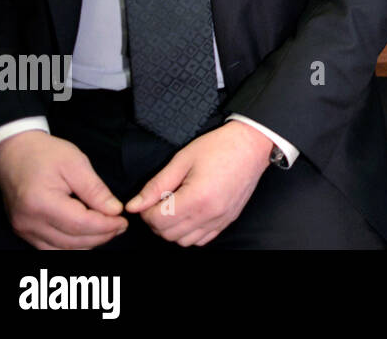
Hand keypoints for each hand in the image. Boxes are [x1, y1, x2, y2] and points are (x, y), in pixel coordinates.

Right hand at [0, 131, 127, 248]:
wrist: (13, 152)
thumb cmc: (44, 153)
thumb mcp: (75, 163)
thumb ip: (95, 190)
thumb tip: (115, 210)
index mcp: (41, 203)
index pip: (80, 224)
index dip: (106, 226)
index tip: (123, 221)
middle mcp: (29, 222)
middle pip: (72, 241)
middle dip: (101, 236)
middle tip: (120, 226)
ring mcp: (23, 229)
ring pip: (62, 250)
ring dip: (88, 243)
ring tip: (107, 229)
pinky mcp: (23, 231)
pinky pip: (50, 248)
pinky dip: (71, 245)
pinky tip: (86, 234)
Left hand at [125, 121, 271, 246]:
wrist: (253, 145)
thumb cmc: (218, 147)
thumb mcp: (182, 160)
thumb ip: (156, 185)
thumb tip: (134, 206)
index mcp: (197, 198)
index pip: (158, 221)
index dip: (146, 212)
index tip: (148, 199)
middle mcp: (210, 214)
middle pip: (169, 234)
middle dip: (156, 221)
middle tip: (159, 202)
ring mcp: (220, 220)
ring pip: (184, 241)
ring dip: (172, 229)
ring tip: (174, 208)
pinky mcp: (228, 220)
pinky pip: (202, 240)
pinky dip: (190, 232)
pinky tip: (190, 214)